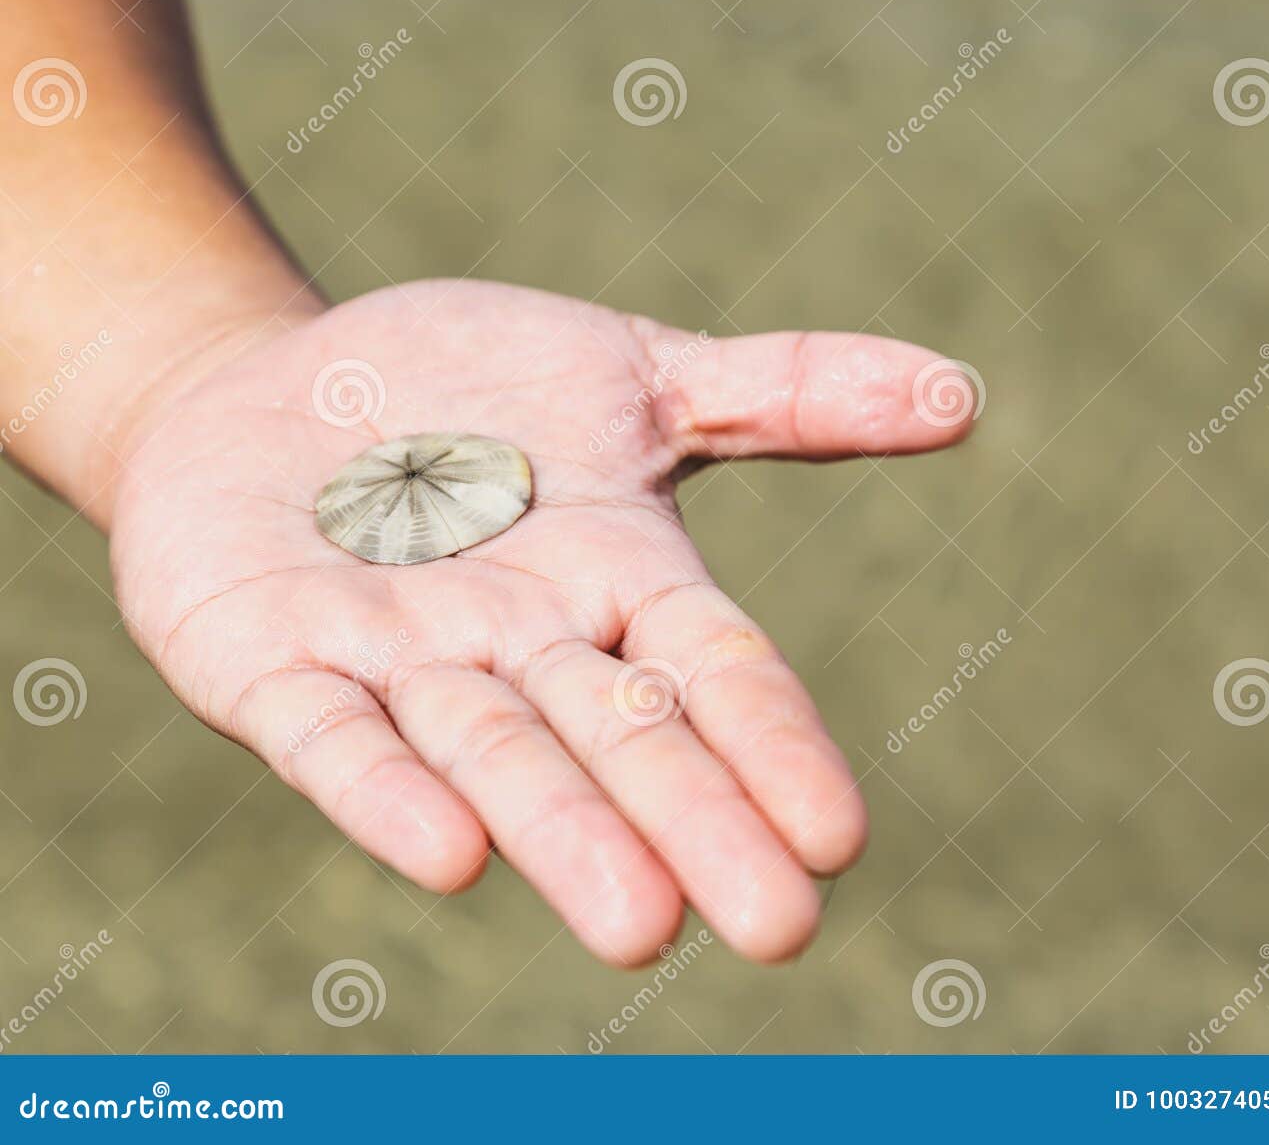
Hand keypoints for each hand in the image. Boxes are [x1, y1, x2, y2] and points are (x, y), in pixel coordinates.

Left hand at [107, 280, 973, 964]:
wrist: (275, 386)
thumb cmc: (476, 391)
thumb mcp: (637, 371)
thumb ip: (791, 391)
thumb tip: (965, 395)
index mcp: (622, 581)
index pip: (715, 672)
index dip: (773, 744)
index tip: (838, 834)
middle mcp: (528, 644)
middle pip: (623, 740)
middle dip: (694, 825)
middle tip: (778, 928)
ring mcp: (400, 661)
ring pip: (495, 757)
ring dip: (563, 835)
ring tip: (637, 928)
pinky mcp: (273, 663)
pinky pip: (332, 737)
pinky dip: (385, 792)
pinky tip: (445, 856)